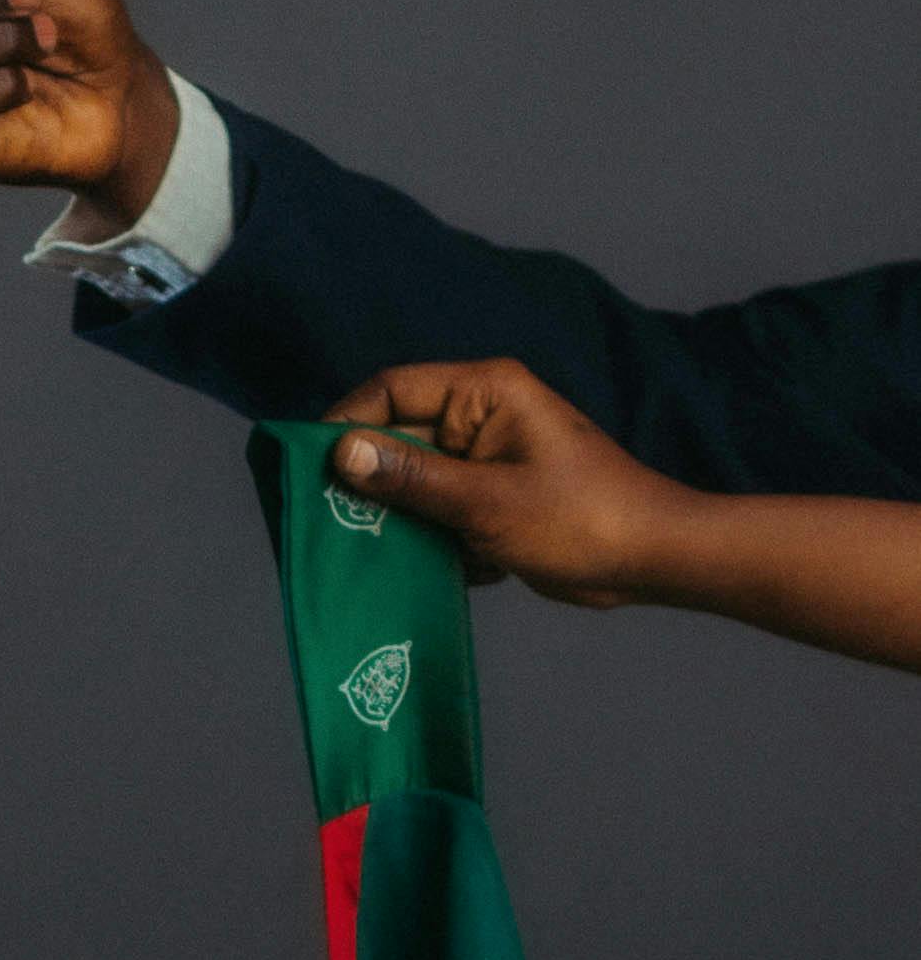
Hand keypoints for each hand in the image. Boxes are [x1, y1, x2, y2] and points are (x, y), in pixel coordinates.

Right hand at [327, 364, 686, 605]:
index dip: (347, 423)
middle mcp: (480, 418)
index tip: (310, 470)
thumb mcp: (486, 502)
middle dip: (368, 483)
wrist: (650, 560)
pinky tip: (430, 570)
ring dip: (397, 520)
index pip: (393, 390)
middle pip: (397, 438)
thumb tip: (341, 455)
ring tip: (373, 555)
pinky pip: (438, 512)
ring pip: (413, 482)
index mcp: (484, 393)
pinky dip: (429, 541)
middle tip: (330, 527)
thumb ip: (412, 478)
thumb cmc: (581, 519)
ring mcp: (485, 461)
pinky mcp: (491, 501)